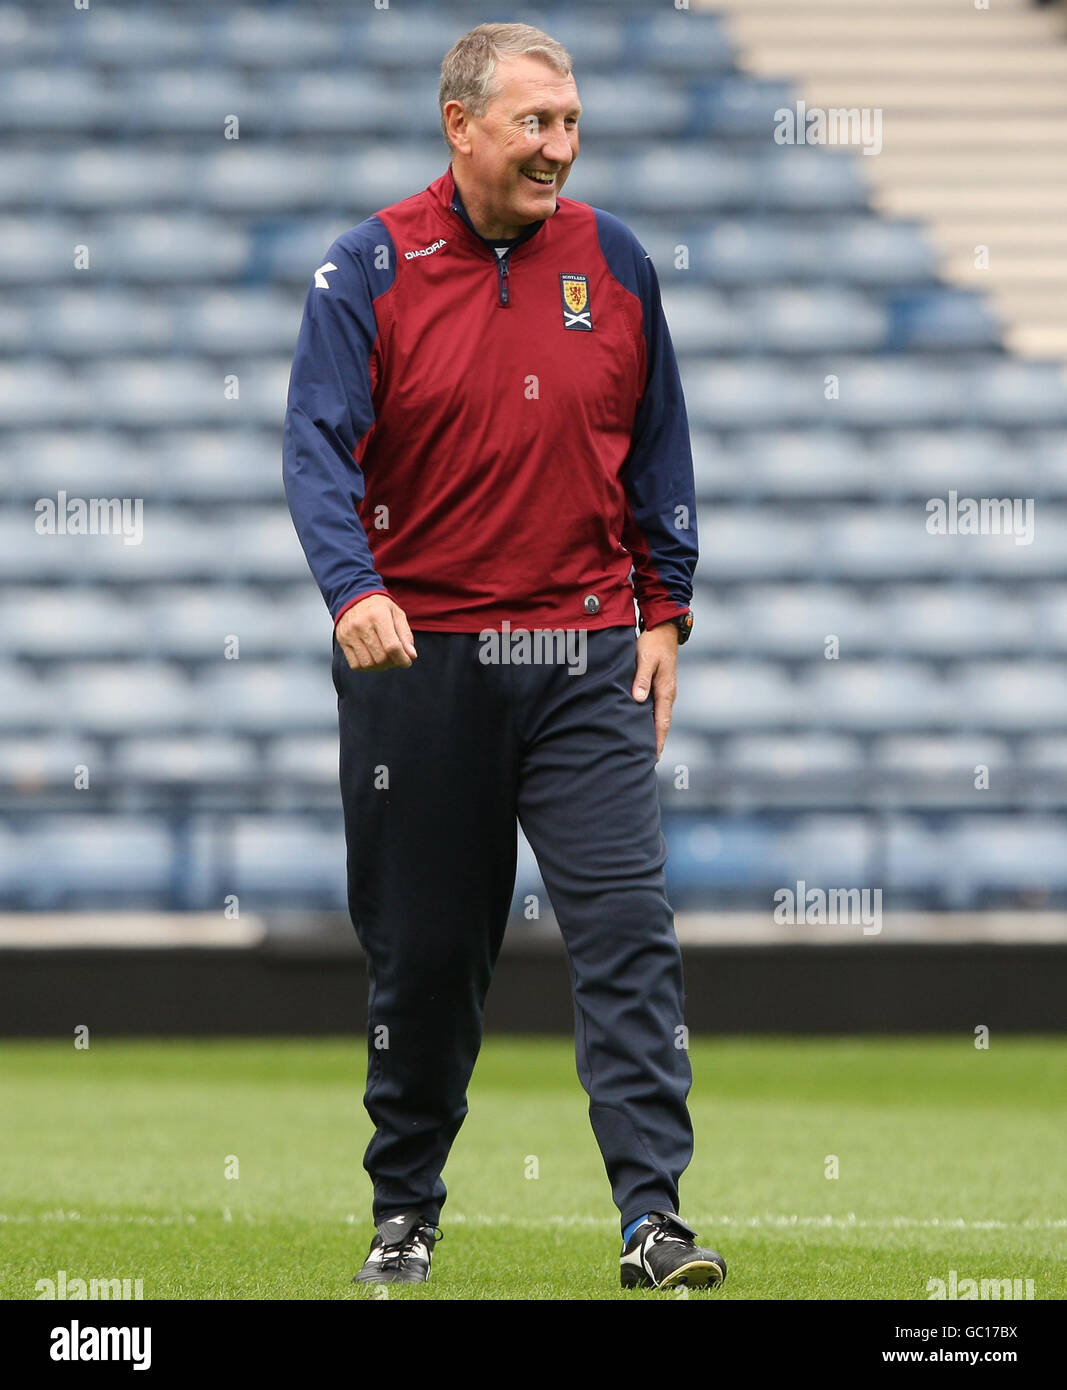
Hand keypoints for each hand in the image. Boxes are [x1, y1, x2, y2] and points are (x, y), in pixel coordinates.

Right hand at [336, 594, 416, 670]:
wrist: (353, 596)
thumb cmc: (379, 607)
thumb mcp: (396, 614)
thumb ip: (405, 635)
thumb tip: (411, 656)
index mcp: (378, 616)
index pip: (392, 646)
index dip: (402, 659)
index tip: (407, 662)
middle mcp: (362, 625)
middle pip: (380, 657)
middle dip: (392, 662)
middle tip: (396, 659)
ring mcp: (350, 634)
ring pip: (368, 663)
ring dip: (380, 667)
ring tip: (385, 660)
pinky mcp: (342, 640)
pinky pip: (355, 664)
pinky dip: (366, 667)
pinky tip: (373, 660)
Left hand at [631, 621, 678, 759]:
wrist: (663, 628)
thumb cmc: (653, 643)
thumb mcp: (646, 658)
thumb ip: (641, 678)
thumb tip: (638, 699)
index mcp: (666, 691)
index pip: (662, 722)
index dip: (657, 741)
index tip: (652, 758)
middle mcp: (667, 694)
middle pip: (662, 724)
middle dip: (655, 743)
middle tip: (645, 763)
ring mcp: (664, 691)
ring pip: (658, 718)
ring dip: (652, 733)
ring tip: (643, 751)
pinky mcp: (659, 686)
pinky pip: (655, 709)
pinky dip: (649, 721)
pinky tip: (641, 727)